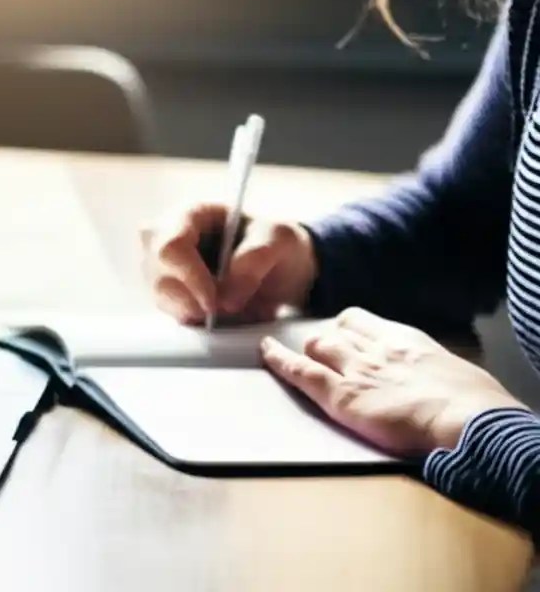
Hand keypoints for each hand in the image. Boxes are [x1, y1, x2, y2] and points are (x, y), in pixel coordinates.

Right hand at [140, 203, 318, 324]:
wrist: (278, 266)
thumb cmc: (274, 242)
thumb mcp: (279, 240)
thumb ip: (255, 259)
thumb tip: (228, 297)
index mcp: (189, 215)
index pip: (171, 247)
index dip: (189, 276)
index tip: (214, 302)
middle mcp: (165, 239)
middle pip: (159, 276)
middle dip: (192, 300)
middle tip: (227, 309)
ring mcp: (161, 268)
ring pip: (162, 299)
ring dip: (197, 311)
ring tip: (232, 307)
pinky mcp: (167, 293)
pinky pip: (172, 313)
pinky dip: (198, 319)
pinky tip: (220, 313)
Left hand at [261, 308, 526, 454]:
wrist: (467, 419)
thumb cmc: (474, 403)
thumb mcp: (453, 373)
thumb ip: (431, 371)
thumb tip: (435, 382)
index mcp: (405, 340)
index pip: (363, 321)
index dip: (348, 328)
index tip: (342, 334)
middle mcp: (375, 348)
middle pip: (336, 332)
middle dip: (325, 341)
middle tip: (320, 355)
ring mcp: (355, 370)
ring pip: (317, 346)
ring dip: (306, 351)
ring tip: (291, 356)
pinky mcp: (341, 396)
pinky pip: (301, 371)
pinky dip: (279, 360)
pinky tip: (266, 353)